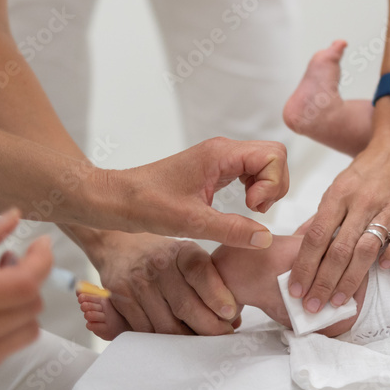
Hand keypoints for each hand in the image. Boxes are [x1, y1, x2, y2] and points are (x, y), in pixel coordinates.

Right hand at [0, 210, 51, 389]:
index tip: (39, 245)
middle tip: (5, 263)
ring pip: (27, 330)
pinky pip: (8, 351)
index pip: (23, 285)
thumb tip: (14, 217)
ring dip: (18, 307)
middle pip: (30, 305)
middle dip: (25, 280)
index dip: (40, 261)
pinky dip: (4, 331)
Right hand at [89, 231, 238, 335]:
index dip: (217, 295)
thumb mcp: (191, 255)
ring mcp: (139, 284)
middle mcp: (160, 265)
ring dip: (188, 339)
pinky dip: (164, 341)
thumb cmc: (166, 256)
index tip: (230, 313)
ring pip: (166, 325)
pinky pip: (146, 331)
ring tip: (203, 342)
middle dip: (209, 327)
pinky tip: (176, 342)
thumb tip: (235, 317)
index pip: (201, 273)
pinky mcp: (122, 301)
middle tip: (223, 336)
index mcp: (183, 252)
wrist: (120, 246)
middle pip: (185, 306)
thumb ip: (213, 281)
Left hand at [103, 137, 288, 248]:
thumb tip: (265, 238)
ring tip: (248, 210)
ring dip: (266, 187)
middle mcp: (223, 151)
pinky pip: (250, 172)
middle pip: (274, 156)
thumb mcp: (192, 222)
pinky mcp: (215, 170)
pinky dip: (255, 189)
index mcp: (220, 154)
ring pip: (265, 164)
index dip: (272, 183)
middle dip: (274, 184)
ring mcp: (220, 159)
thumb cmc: (145, 203)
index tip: (252, 206)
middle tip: (255, 209)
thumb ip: (232, 230)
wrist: (115, 199)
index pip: (273, 155)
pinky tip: (240, 207)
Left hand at [289, 105, 389, 313]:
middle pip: (338, 249)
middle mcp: (362, 202)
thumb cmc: (368, 169)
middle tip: (314, 307)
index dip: (304, 266)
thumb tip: (302, 245)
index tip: (295, 289)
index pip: (315, 236)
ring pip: (367, 248)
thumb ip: (323, 216)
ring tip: (340, 301)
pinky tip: (383, 269)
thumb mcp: (339, 186)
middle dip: (323, 282)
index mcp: (339, 195)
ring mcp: (389, 207)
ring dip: (351, 279)